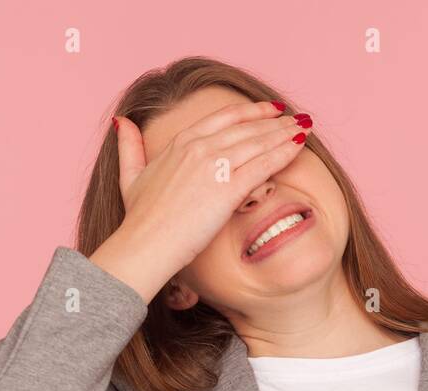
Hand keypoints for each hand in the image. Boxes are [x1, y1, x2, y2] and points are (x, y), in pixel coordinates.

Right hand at [90, 99, 306, 303]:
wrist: (144, 245)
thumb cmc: (139, 219)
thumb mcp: (129, 176)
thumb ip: (129, 147)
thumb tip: (122, 122)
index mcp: (181, 143)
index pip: (224, 118)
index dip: (251, 112)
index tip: (271, 110)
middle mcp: (200, 148)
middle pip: (247, 128)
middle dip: (275, 122)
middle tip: (297, 118)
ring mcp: (214, 166)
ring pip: (258, 142)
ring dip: (285, 133)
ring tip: (305, 129)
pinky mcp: (227, 189)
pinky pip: (263, 165)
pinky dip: (284, 152)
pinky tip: (300, 146)